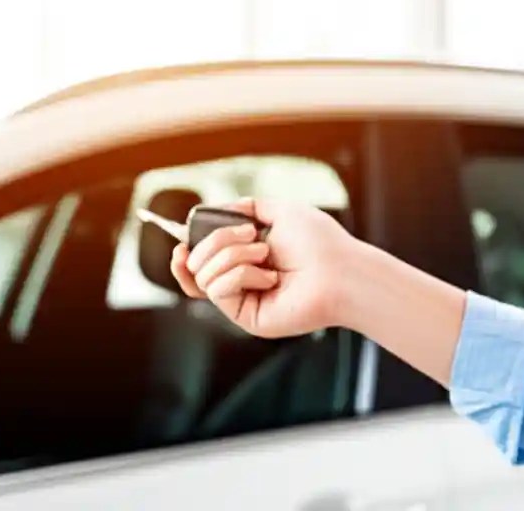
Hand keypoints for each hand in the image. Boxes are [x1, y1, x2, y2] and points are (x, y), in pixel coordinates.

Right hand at [170, 198, 365, 338]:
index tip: (182, 238)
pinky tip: (269, 277)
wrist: (341, 271)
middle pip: (196, 263)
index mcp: (247, 257)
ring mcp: (243, 300)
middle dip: (217, 241)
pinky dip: (240, 274)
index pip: (201, 259)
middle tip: (250, 235)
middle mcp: (242, 280)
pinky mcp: (247, 317)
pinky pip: (219, 290)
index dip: (186, 251)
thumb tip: (216, 211)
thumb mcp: (280, 210)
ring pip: (204, 275)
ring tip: (266, 254)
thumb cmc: (319, 241)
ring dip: (232, 255)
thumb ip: (246, 207)